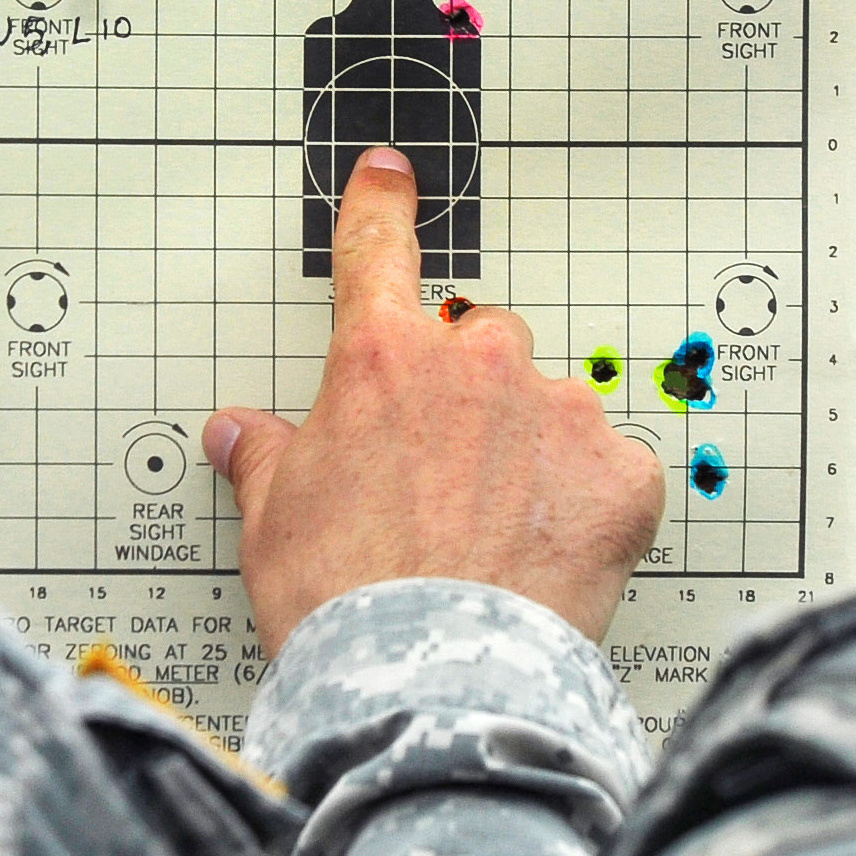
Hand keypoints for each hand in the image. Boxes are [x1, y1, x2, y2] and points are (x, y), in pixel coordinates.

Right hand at [208, 147, 665, 651]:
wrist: (427, 679)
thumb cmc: (343, 604)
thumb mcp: (272, 522)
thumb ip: (263, 459)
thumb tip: (236, 435)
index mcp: (381, 362)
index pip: (378, 252)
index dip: (382, 206)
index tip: (392, 176)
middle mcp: (476, 367)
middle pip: (482, 337)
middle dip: (468, 391)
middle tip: (444, 473)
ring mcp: (556, 415)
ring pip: (551, 404)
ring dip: (530, 449)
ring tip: (497, 533)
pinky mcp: (620, 474)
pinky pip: (611, 470)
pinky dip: (589, 504)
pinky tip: (551, 555)